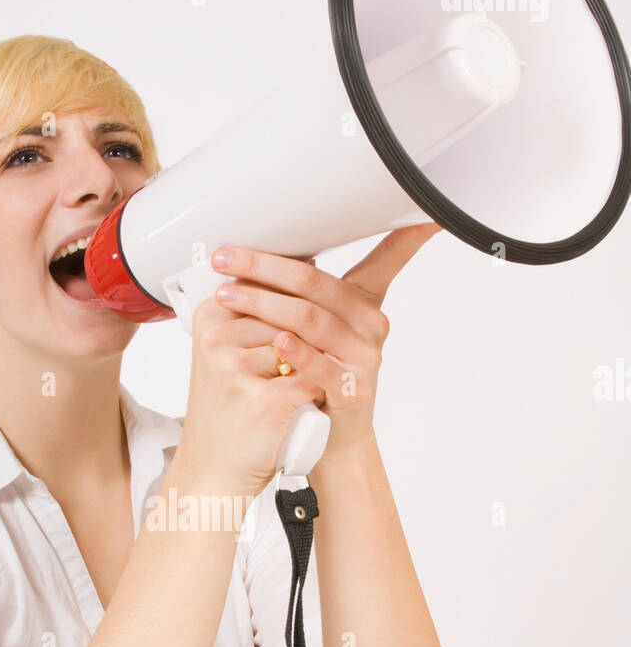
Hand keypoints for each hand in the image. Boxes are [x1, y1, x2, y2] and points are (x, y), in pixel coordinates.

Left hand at [210, 223, 441, 460]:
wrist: (330, 439)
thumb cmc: (318, 377)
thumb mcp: (314, 329)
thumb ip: (300, 294)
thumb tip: (253, 256)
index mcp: (364, 302)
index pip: (387, 256)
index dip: (407, 233)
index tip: (421, 207)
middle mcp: (370, 325)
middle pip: (315, 284)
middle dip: (264, 267)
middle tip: (226, 257)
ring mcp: (364, 358)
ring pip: (311, 319)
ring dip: (264, 304)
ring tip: (228, 296)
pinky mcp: (353, 390)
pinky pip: (322, 365)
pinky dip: (297, 351)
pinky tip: (277, 341)